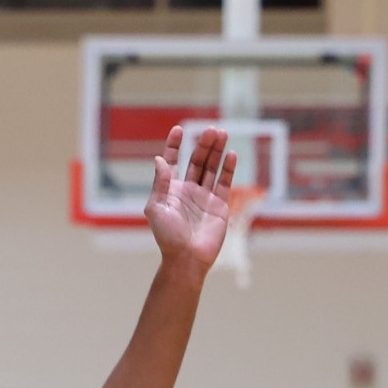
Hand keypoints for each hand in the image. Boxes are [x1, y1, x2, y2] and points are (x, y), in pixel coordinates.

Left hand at [145, 127, 237, 271]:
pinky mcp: (219, 205)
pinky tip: (231, 154)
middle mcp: (188, 190)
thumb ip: (160, 183)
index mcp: (170, 190)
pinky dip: (229, 168)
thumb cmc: (167, 236)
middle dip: (203, 144)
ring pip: (212, 168)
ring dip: (216, 151)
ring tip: (222, 133)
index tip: (179, 129)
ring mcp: (204, 197)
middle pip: (197, 161)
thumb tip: (159, 159)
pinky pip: (225, 183)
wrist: (187, 258)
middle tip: (211, 129)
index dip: (175, 145)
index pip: (173, 161)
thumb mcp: (156, 207)